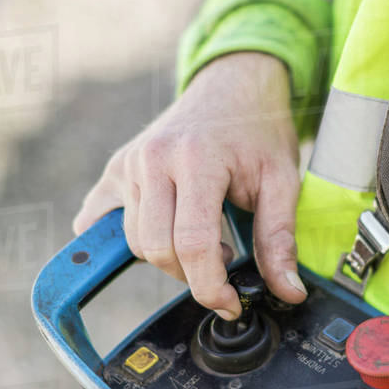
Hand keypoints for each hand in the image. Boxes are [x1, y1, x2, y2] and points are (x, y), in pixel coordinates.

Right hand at [73, 52, 305, 319]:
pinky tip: (160, 233)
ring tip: (205, 238)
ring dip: (169, 257)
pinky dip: (126, 239)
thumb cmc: (258, 130)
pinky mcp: (115, 169)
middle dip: (193, 274)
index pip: (191, 243)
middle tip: (225, 262)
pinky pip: (99, 223)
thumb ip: (280, 238)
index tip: (231, 304)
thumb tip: (288, 292)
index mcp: (196, 159)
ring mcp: (128, 163)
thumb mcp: (282, 180)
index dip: (210, 286)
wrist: (232, 84)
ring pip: (136, 242)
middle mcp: (152, 159)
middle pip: (158, 249)